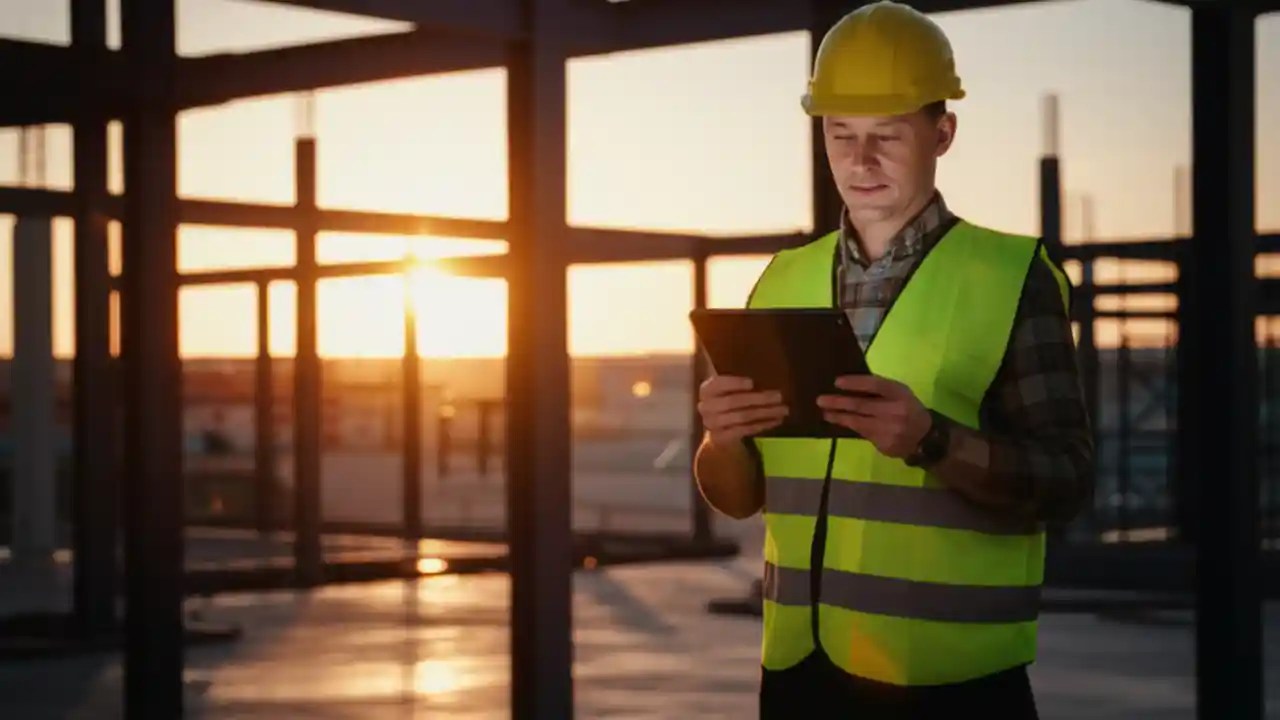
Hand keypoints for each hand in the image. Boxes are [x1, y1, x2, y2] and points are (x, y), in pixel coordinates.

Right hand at [697, 375, 787, 445]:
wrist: (719, 428)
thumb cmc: (728, 400)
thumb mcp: (731, 388)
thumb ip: (743, 385)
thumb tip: (769, 379)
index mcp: (707, 389)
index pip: (718, 384)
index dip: (734, 383)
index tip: (752, 383)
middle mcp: (706, 406)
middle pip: (733, 402)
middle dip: (758, 399)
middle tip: (779, 396)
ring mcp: (712, 424)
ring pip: (742, 417)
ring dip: (765, 413)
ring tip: (783, 410)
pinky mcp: (721, 437)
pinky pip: (745, 430)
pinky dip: (762, 425)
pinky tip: (776, 420)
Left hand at [816, 375, 930, 457]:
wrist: (925, 437)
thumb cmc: (907, 409)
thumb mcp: (900, 394)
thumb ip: (880, 390)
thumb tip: (848, 385)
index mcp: (900, 393)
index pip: (875, 385)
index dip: (855, 383)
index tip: (836, 382)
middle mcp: (895, 410)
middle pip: (862, 405)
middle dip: (838, 402)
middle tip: (820, 400)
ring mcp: (890, 429)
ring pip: (858, 422)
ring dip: (839, 417)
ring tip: (825, 413)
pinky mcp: (884, 444)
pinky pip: (862, 434)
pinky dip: (850, 427)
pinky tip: (839, 422)